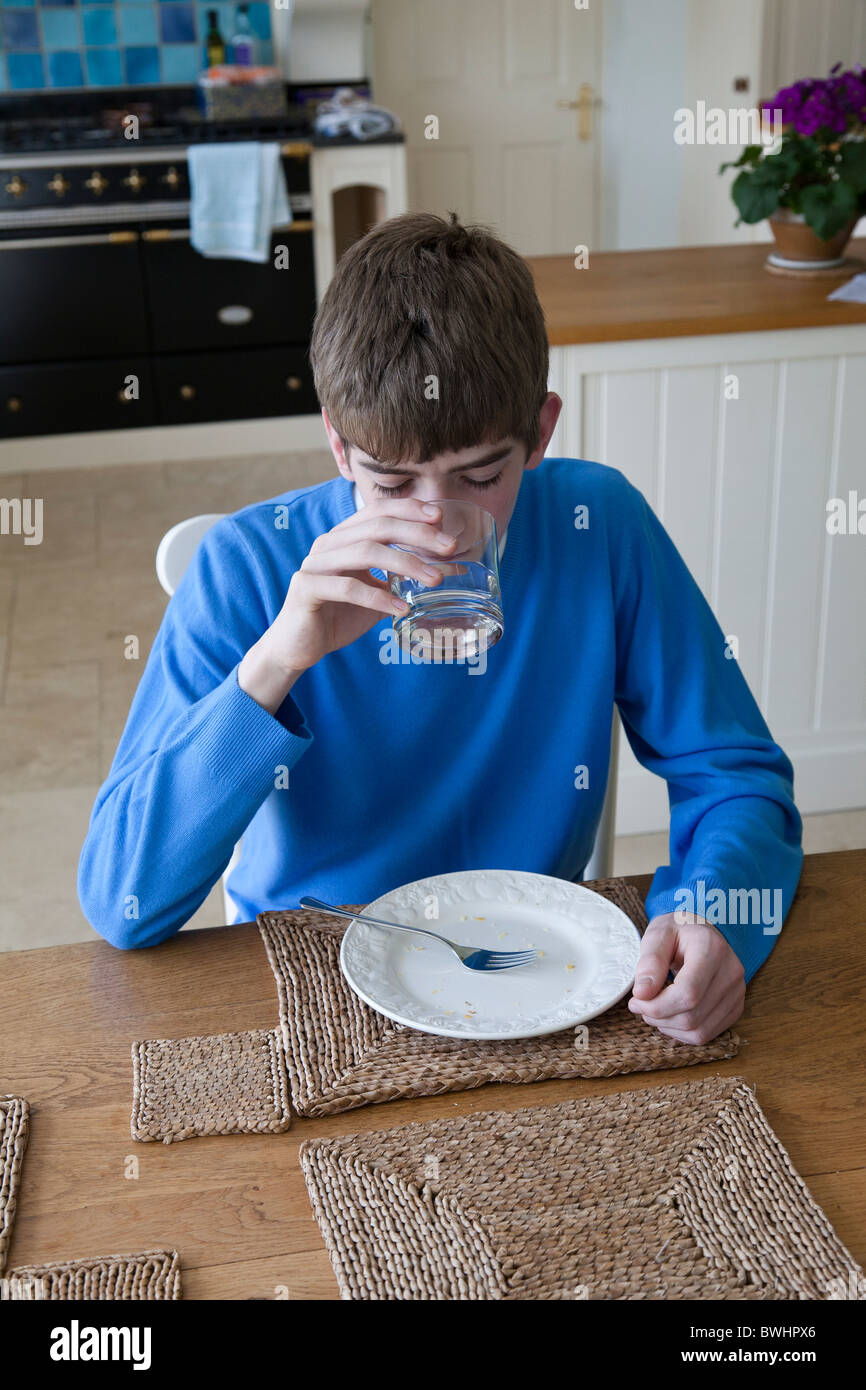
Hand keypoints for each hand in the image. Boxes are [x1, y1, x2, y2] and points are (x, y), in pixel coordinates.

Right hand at [239, 497, 456, 712]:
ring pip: (365, 551)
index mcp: (343, 538)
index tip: (441, 517)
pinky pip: (348, 587)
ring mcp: (315, 564)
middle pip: (377, 526)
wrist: (298, 646)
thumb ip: (399, 578)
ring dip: (405, 563)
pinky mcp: (306, 588)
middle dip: (418, 534)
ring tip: (434, 578)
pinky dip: (379, 597)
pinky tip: (402, 608)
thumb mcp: (375, 593)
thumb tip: (443, 569)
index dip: (410, 509)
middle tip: (449, 547)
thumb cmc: (338, 616)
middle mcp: (328, 544)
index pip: (378, 511)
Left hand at [627, 911, 744, 1043]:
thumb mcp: (658, 934)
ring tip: (654, 1009)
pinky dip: (682, 1032)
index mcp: (712, 949)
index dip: (657, 1005)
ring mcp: (737, 992)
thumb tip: (642, 994)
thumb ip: (650, 962)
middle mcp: (731, 972)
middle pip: (692, 1016)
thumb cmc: (678, 930)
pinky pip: (707, 1034)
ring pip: (699, 1031)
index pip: (688, 993)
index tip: (636, 999)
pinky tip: (670, 1015)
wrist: (701, 930)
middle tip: (640, 1004)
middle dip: (658, 1017)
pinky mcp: (735, 1007)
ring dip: (668, 1027)